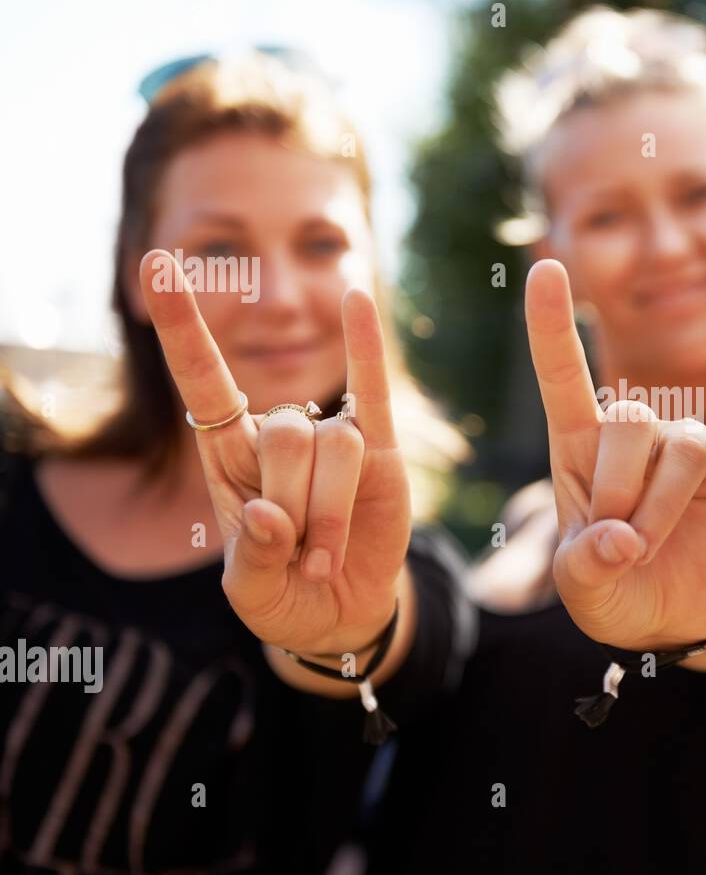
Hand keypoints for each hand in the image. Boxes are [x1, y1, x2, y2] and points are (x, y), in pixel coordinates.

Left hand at [139, 250, 411, 655]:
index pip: (203, 383)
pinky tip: (356, 298)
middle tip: (300, 558)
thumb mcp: (251, 595)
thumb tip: (266, 516)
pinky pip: (370, 390)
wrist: (341, 612)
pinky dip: (365, 346)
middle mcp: (276, 439)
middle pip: (284, 432)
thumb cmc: (284, 597)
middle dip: (295, 504)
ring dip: (330, 513)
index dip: (184, 327)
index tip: (156, 263)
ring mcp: (331, 440)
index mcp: (229, 460)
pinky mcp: (379, 450)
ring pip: (333, 444)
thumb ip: (252, 560)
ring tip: (325, 555)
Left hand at [525, 259, 705, 649]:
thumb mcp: (581, 591)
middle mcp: (630, 434)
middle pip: (629, 420)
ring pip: (683, 448)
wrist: (666, 615)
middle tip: (623, 543)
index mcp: (577, 448)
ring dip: (668, 506)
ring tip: (657, 541)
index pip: (562, 376)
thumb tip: (620, 541)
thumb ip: (585, 568)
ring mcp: (682, 446)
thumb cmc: (610, 590)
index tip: (547, 268)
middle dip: (624, 492)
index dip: (552, 326)